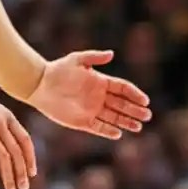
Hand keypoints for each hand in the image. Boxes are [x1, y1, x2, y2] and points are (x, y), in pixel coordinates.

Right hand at [0, 86, 35, 188]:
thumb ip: (0, 124)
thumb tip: (4, 143)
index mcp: (8, 117)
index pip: (25, 141)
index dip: (30, 158)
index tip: (32, 173)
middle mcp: (1, 124)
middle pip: (17, 152)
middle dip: (21, 172)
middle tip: (23, 188)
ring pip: (4, 157)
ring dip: (9, 176)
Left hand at [26, 51, 151, 139]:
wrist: (40, 84)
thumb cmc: (58, 69)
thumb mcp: (77, 60)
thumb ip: (94, 57)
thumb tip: (112, 54)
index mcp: (101, 82)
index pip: (123, 89)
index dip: (134, 94)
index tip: (145, 100)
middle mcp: (99, 97)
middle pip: (122, 105)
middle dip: (135, 111)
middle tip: (147, 116)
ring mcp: (92, 110)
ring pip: (114, 118)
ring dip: (126, 122)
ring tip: (139, 127)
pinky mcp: (82, 122)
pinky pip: (98, 128)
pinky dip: (108, 131)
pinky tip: (119, 134)